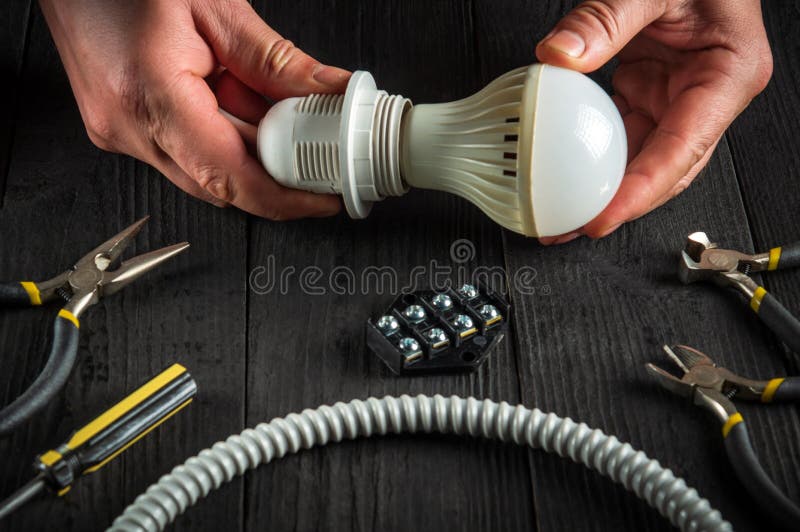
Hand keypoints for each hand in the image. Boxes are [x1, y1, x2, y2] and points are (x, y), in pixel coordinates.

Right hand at [40, 0, 347, 218]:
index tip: (322, 199)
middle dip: (275, 177)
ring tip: (280, 120)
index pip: (229, 175)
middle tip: (319, 160)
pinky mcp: (120, 128)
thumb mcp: (215, 7)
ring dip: (250, 155)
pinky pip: (184, 153)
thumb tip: (329, 93)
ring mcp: (119, 132)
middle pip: (220, 183)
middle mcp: (127, 126)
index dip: (283, 198)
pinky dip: (223, 141)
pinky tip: (241, 110)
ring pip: (204, 172)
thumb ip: (276, 61)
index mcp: (149, 93)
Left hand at [535, 0, 772, 243]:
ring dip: (603, 185)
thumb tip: (559, 55)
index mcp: (727, 76)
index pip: (681, 151)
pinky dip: (593, 152)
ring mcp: (676, 96)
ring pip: (640, 157)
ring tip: (563, 210)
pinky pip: (620, 131)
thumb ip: (605, 18)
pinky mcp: (649, 89)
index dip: (640, 193)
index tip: (603, 217)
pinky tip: (568, 170)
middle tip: (573, 227)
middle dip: (620, 204)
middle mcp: (705, 94)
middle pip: (663, 169)